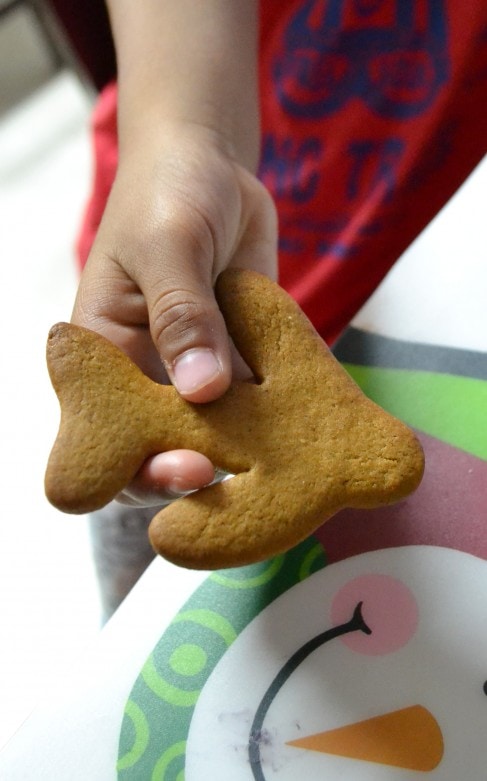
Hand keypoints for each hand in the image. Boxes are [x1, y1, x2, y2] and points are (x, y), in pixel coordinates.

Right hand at [72, 123, 276, 504]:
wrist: (211, 165)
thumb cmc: (167, 193)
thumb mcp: (168, 243)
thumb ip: (182, 314)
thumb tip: (203, 390)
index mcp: (105, 353)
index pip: (107, 432)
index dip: (139, 463)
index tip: (188, 467)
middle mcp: (147, 373)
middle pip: (163, 446)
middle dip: (197, 467)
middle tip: (233, 473)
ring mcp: (196, 371)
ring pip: (218, 432)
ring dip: (248, 449)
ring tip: (288, 464)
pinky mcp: (239, 359)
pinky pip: (260, 398)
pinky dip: (282, 413)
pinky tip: (312, 424)